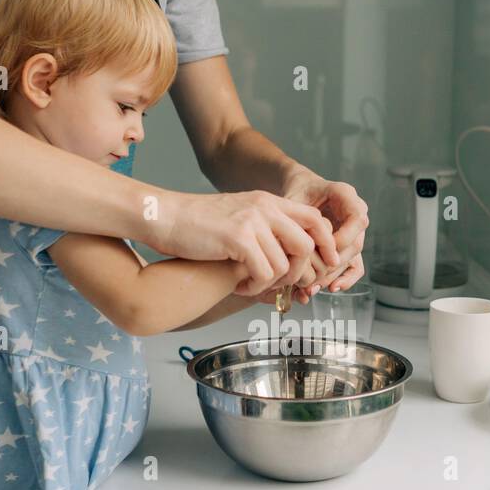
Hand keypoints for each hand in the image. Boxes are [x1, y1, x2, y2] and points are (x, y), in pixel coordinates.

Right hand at [155, 190, 339, 296]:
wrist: (165, 217)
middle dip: (300, 272)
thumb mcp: (239, 218)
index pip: (315, 219)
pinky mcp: (239, 238)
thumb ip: (265, 231)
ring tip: (251, 284)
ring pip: (285, 265)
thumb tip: (289, 259)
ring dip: (270, 284)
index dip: (325, 244)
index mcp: (269, 202)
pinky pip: (264, 273)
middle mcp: (265, 208)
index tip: (323, 265)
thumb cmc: (198, 225)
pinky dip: (254, 287)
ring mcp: (252, 221)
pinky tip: (240, 286)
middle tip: (282, 286)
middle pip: (307, 245)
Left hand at [281, 169, 368, 292]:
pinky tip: (332, 289)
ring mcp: (354, 232)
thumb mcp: (292, 200)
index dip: (343, 239)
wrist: (298, 194)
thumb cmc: (295, 193)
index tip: (324, 252)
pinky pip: (355, 266)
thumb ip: (296, 218)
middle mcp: (355, 213)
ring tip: (312, 287)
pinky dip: (346, 279)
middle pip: (356, 244)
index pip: (357, 220)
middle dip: (335, 263)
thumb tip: (295, 247)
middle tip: (314, 277)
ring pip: (353, 258)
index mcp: (346, 195)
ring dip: (334, 275)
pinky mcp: (348, 246)